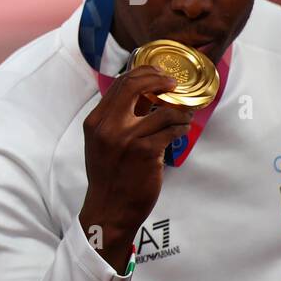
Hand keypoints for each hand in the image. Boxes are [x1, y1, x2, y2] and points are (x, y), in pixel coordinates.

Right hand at [77, 66, 194, 271]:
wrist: (109, 207)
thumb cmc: (109, 176)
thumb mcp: (102, 143)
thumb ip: (116, 120)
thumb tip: (143, 97)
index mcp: (96, 122)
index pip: (119, 84)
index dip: (143, 73)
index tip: (159, 74)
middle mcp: (108, 126)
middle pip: (135, 86)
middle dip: (160, 80)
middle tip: (174, 84)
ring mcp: (126, 138)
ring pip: (163, 110)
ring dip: (180, 111)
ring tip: (184, 117)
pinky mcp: (145, 151)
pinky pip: (171, 130)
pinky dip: (181, 128)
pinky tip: (182, 131)